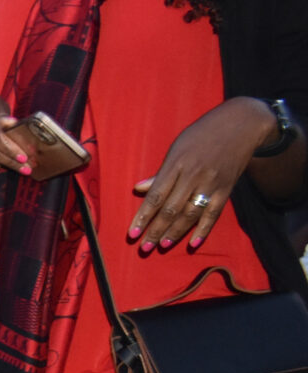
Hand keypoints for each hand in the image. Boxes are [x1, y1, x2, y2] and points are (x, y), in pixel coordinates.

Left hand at [128, 97, 275, 252]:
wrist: (241, 124)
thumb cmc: (201, 135)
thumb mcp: (177, 148)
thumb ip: (160, 173)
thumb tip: (138, 189)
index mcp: (176, 164)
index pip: (155, 196)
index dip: (143, 217)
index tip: (132, 234)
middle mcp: (193, 176)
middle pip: (170, 209)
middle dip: (155, 231)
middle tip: (143, 248)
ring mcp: (211, 183)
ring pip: (190, 214)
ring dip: (175, 233)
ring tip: (161, 246)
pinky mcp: (226, 189)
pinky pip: (213, 213)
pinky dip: (203, 229)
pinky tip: (193, 244)